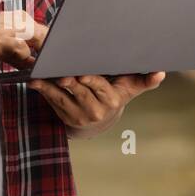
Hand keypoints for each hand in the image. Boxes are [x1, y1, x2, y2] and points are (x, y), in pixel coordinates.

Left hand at [29, 71, 165, 138]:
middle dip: (69, 82)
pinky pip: (51, 101)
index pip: (100, 88)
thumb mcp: (130, 90)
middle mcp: (94, 109)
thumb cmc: (115, 96)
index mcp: (111, 100)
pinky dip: (42, 90)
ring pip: (62, 97)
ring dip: (50, 86)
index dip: (90, 81)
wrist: (99, 122)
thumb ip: (144, 81)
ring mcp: (77, 114)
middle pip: (79, 91)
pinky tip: (33, 82)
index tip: (81, 74)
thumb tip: (161, 73)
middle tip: (59, 73)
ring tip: (40, 74)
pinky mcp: (63, 115)